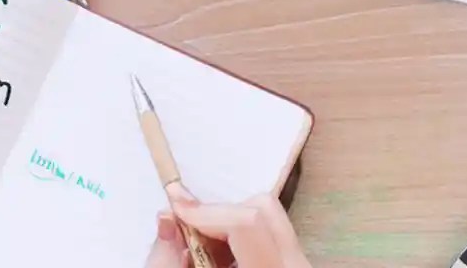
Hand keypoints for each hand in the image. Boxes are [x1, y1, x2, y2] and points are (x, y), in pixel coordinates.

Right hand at [144, 183, 312, 267]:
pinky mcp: (295, 261)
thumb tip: (166, 218)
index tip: (175, 205)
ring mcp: (300, 262)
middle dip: (218, 214)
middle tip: (189, 233)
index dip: (205, 210)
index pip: (246, 221)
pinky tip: (224, 261)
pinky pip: (271, 233)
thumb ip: (169, 261)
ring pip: (267, 217)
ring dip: (229, 227)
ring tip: (207, 256)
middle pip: (261, 208)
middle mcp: (295, 265)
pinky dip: (241, 240)